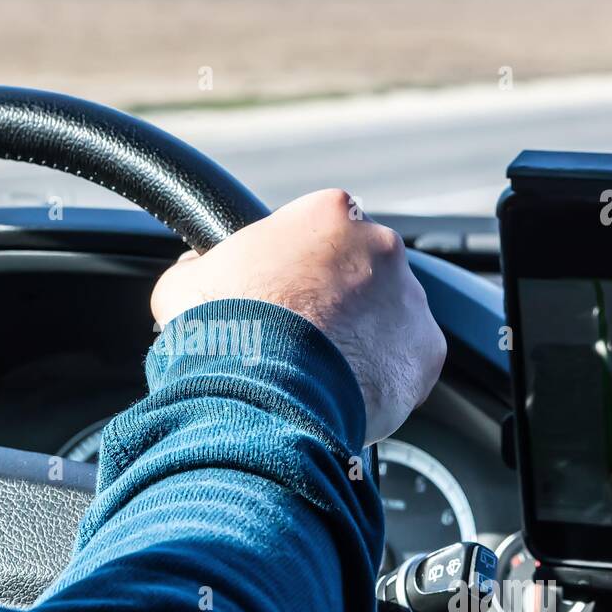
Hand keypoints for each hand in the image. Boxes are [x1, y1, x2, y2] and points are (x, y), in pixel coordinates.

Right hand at [151, 189, 445, 443]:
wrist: (261, 393)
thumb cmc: (222, 332)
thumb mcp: (186, 283)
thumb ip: (204, 266)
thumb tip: (197, 269)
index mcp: (326, 213)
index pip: (324, 228)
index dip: (303, 265)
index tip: (287, 294)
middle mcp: (380, 245)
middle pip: (365, 269)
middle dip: (340, 300)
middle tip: (304, 338)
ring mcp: (410, 298)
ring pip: (391, 316)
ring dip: (364, 339)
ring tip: (323, 376)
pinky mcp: (426, 351)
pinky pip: (409, 363)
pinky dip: (386, 380)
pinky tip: (350, 397)